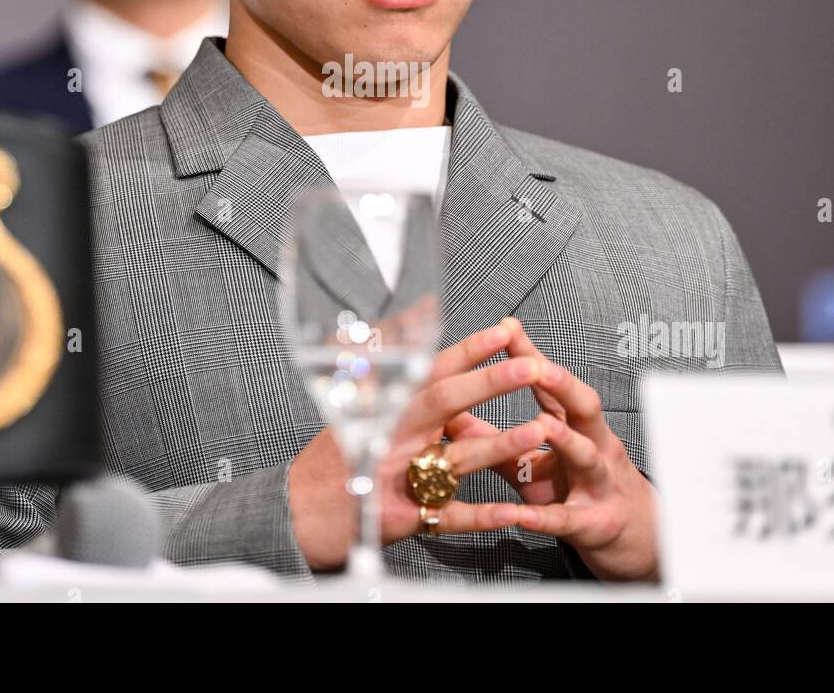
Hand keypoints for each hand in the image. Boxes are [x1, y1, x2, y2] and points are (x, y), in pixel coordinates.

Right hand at [288, 321, 551, 570]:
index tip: (505, 331)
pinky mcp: (402, 519)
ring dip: (497, 444)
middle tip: (530, 366)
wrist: (296, 513)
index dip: (468, 350)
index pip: (430, 369)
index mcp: (383, 406)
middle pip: (443, 403)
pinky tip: (513, 511)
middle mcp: (391, 435)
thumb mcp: (349, 401)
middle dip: (488, 383)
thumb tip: (414, 315)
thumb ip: (383, 358)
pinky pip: (448, 516)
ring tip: (537, 431)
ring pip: (454, 457)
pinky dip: (480, 515)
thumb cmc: (332, 456)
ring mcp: (397, 478)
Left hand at [444, 317, 660, 581]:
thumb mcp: (533, 461)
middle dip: (563, 385)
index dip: (531, 356)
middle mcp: (593, 445)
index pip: (552, 384)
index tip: (507, 327)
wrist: (630, 536)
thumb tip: (450, 414)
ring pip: (587, 456)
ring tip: (544, 426)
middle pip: (584, 406)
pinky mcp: (594, 524)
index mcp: (576, 425)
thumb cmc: (574, 488)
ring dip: (566, 440)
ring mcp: (598, 483)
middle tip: (537, 366)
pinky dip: (544, 517)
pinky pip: (568, 520)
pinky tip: (521, 515)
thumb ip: (495, 438)